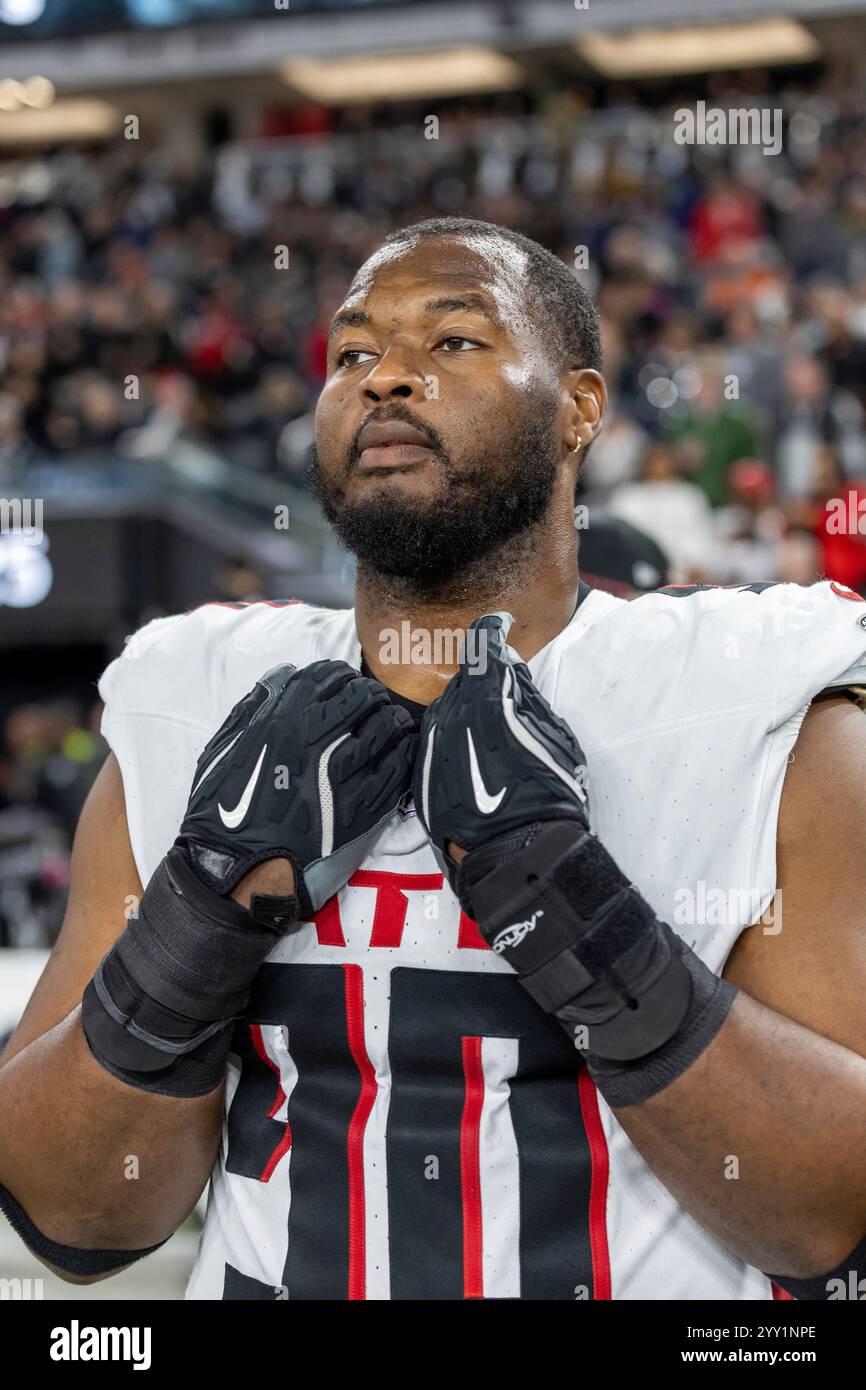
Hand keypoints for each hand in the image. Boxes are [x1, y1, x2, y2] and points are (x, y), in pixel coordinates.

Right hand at [179, 660, 417, 917]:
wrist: (237, 868)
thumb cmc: (223, 811)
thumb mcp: (223, 748)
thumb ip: (254, 708)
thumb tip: (283, 677)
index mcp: (281, 720)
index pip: (327, 676)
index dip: (341, 677)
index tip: (346, 685)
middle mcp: (316, 740)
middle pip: (363, 697)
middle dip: (370, 696)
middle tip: (372, 705)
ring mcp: (343, 774)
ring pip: (387, 729)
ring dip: (393, 722)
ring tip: (393, 725)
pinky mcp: (363, 807)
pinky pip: (397, 771)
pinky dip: (403, 756)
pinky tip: (400, 754)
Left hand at [412, 611, 588, 901]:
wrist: (515, 858)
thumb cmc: (547, 795)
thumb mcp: (554, 736)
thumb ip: (525, 695)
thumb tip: (508, 667)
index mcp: (483, 696)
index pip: (482, 642)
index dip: (494, 626)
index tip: (502, 624)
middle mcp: (448, 713)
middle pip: (465, 679)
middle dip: (487, 682)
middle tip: (512, 702)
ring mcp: (430, 745)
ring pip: (448, 710)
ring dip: (469, 712)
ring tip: (498, 741)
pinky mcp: (421, 773)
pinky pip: (438, 742)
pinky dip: (456, 740)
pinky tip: (478, 763)